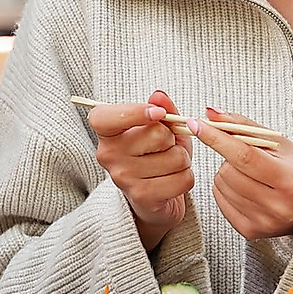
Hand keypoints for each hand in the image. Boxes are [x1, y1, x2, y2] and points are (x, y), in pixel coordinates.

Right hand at [89, 90, 193, 250]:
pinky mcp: (142, 196)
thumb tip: (159, 96)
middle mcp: (109, 155)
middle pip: (158, 134)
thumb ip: (162, 109)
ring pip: (176, 158)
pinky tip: (173, 180)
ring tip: (170, 165)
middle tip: (166, 147)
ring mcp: (123, 177)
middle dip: (173, 139)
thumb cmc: (155, 154)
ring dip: (183, 160)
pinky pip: (183, 178)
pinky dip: (187, 178)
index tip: (158, 113)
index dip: (135, 112)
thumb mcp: (161, 127)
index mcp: (107, 132)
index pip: (105, 117)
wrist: (152, 197)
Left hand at [190, 106, 292, 239]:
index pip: (244, 156)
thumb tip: (211, 114)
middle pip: (229, 172)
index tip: (198, 125)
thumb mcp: (278, 142)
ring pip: (221, 186)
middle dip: (228, 158)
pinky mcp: (251, 232)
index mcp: (291, 180)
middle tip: (246, 158)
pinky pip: (220, 202)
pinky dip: (225, 189)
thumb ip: (243, 126)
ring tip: (249, 174)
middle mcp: (279, 205)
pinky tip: (244, 188)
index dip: (218, 139)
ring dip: (226, 173)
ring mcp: (264, 221)